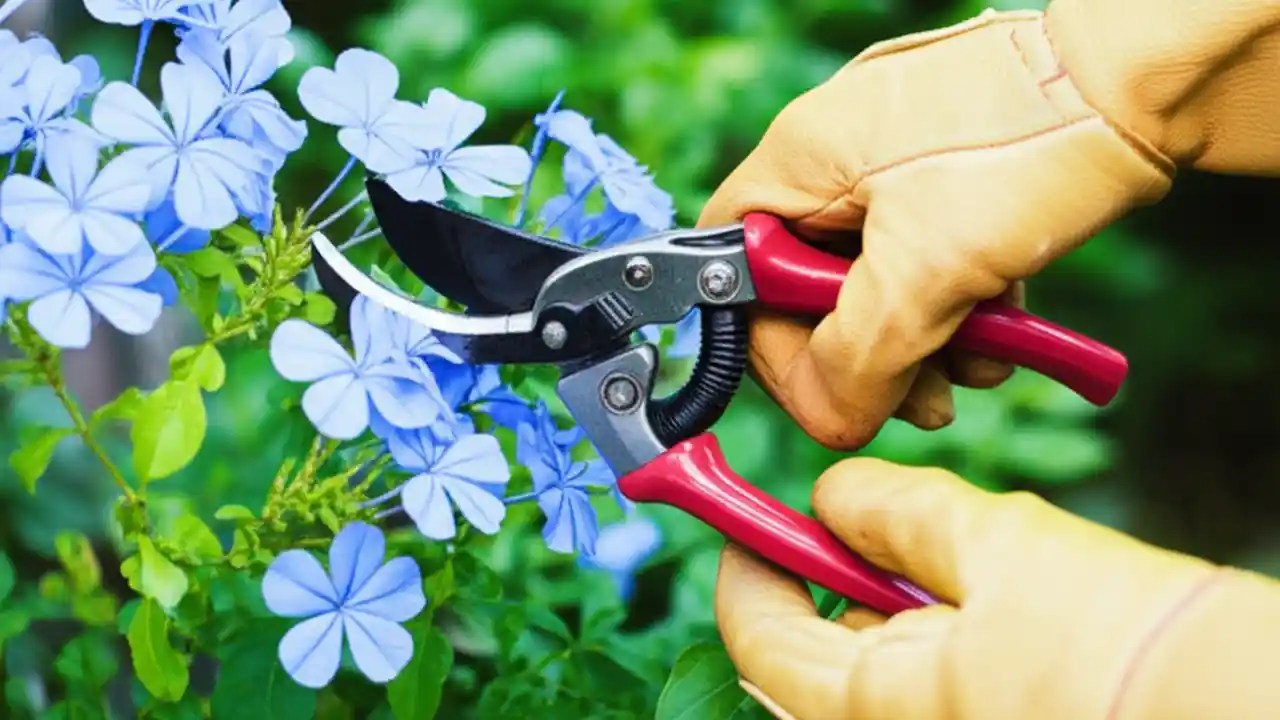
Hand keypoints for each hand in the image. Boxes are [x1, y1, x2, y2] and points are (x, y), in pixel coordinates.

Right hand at [697, 8, 1171, 449]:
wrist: (1151, 81)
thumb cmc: (1033, 143)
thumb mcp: (927, 269)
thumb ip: (859, 359)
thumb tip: (833, 420)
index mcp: (799, 159)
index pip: (738, 274)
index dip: (771, 348)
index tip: (828, 396)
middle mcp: (837, 157)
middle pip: (810, 289)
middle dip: (867, 357)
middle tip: (920, 401)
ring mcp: (898, 164)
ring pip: (879, 285)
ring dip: (925, 345)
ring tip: (980, 370)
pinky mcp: (954, 176)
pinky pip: (930, 262)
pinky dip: (960, 310)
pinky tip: (1006, 335)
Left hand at [715, 459, 1279, 719]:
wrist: (1235, 710)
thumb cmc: (1124, 648)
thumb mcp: (994, 544)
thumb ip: (894, 513)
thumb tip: (835, 498)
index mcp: (867, 709)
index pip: (758, 638)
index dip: (746, 564)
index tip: (749, 518)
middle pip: (814, 654)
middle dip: (829, 576)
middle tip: (859, 522)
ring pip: (874, 669)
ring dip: (887, 602)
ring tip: (955, 558)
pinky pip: (923, 686)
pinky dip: (932, 632)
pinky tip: (989, 599)